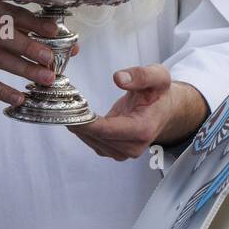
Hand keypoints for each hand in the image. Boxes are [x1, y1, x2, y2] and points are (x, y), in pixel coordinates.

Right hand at [0, 0, 75, 125]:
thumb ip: (31, 34)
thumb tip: (72, 48)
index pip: (9, 11)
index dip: (34, 22)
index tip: (54, 32)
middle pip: (1, 34)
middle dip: (30, 46)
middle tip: (50, 59)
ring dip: (24, 69)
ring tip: (45, 78)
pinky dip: (4, 91)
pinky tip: (20, 98)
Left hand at [69, 65, 208, 160]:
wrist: (165, 110)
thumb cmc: (160, 94)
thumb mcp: (158, 76)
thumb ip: (141, 75)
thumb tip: (119, 78)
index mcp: (143, 129)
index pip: (107, 130)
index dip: (86, 121)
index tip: (71, 108)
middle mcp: (133, 147)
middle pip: (96, 136)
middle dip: (78, 120)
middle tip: (63, 102)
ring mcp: (123, 152)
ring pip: (91, 140)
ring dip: (78, 125)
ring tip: (69, 106)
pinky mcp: (114, 151)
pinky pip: (92, 141)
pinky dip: (83, 129)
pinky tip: (78, 115)